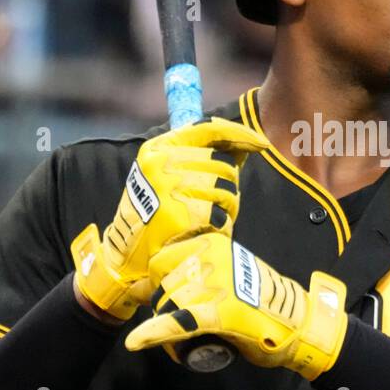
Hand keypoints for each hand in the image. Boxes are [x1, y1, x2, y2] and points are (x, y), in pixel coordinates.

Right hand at [71, 118, 270, 320]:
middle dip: (226, 183)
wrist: (128, 259)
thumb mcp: (168, 179)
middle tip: (208, 204)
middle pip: (222, 162)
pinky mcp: (185, 212)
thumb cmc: (156, 218)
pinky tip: (202, 231)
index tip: (261, 143)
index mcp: (156, 150)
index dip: (239, 134)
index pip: (208, 129)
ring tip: (202, 218)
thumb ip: (202, 158)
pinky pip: (223, 211)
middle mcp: (162, 163)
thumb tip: (244, 144)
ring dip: (225, 204)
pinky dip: (220, 223)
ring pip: (227, 185)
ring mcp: (172, 187)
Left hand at [124, 233, 348, 380]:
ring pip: (167, 307)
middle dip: (164, 309)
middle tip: (184, 326)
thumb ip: (196, 273)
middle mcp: (210, 258)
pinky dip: (155, 333)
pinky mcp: (218, 313)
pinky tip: (137, 342)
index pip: (162, 262)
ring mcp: (213, 285)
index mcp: (211, 243)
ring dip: (167, 330)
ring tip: (186, 343)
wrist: (297, 322)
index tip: (169, 297)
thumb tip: (144, 284)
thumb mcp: (226, 274)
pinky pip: (178, 322)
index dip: (160, 284)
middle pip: (162, 287)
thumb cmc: (259, 301)